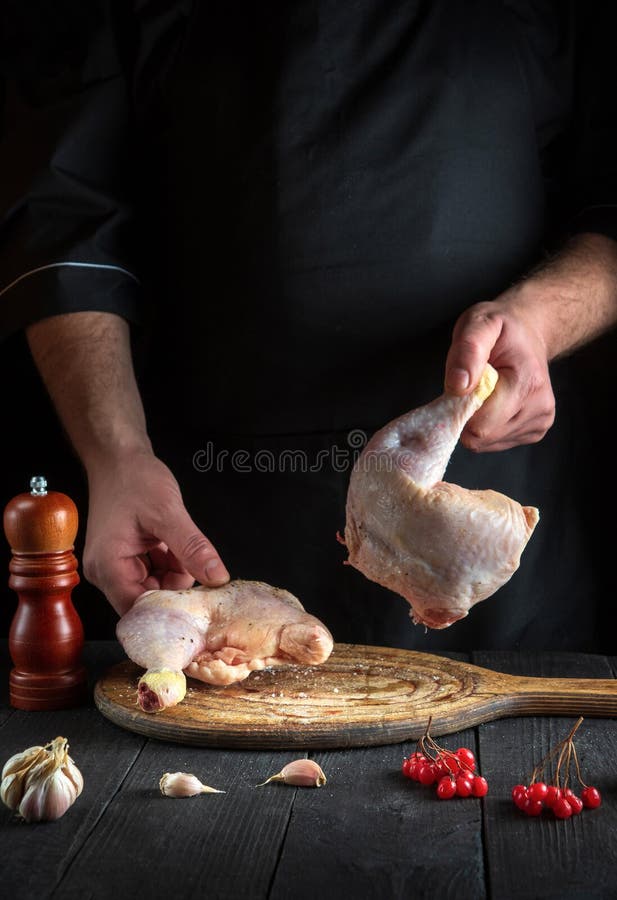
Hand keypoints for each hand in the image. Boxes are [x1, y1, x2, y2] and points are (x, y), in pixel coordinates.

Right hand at [82, 450, 229, 615]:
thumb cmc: (134, 479)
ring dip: (174, 572)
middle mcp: (105, 573)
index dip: (170, 611)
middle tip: (194, 563)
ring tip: (177, 544)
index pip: (139, 611)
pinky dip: (169, 563)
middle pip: (148, 602)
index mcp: (108, 567)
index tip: (199, 603)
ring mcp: (114, 567)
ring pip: (154, 587)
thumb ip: (192, 548)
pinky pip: (153, 573)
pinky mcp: (125, 559)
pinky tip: (171, 544)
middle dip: (176, 586)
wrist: (118, 458)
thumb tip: (217, 577)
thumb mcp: (168, 512)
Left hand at [444, 288, 554, 451]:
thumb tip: (458, 386)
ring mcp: (540, 422)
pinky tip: (495, 401)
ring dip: (476, 419)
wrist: (531, 332)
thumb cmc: (502, 328)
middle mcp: (539, 408)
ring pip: (486, 442)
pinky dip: (486, 424)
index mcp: (527, 383)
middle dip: (466, 415)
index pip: (481, 424)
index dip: (460, 409)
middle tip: (470, 386)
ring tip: (485, 390)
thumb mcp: (479, 324)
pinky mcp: (535, 431)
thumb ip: (467, 352)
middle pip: (481, 436)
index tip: (461, 386)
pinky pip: (494, 441)